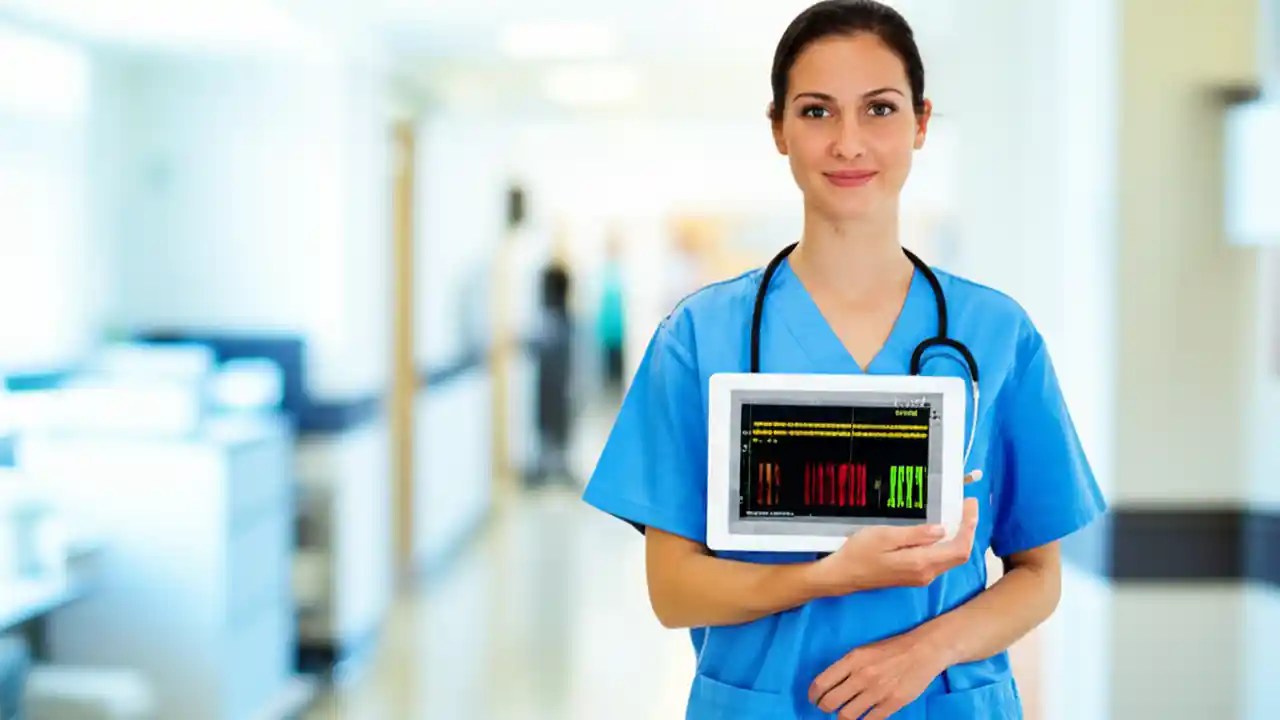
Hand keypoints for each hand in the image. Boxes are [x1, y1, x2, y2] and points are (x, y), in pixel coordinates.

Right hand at [806, 472, 980, 596]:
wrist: (842, 575)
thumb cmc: (859, 553)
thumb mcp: (885, 536)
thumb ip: (916, 534)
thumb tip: (942, 529)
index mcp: (921, 563)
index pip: (958, 548)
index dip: (969, 527)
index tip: (970, 505)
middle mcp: (926, 574)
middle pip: (958, 555)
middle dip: (967, 530)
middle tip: (967, 506)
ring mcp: (921, 577)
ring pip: (950, 558)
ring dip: (957, 537)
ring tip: (957, 515)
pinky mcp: (914, 576)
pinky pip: (939, 560)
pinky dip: (946, 544)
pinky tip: (940, 531)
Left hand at [809, 629, 948, 718]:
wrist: (923, 651)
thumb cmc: (891, 649)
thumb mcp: (863, 651)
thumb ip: (846, 666)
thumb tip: (829, 685)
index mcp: (853, 659)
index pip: (822, 683)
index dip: (813, 695)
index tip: (813, 699)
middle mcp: (862, 675)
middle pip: (831, 702)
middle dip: (824, 708)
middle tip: (826, 709)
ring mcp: (878, 691)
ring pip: (847, 715)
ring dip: (842, 718)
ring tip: (844, 715)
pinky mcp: (893, 703)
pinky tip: (862, 718)